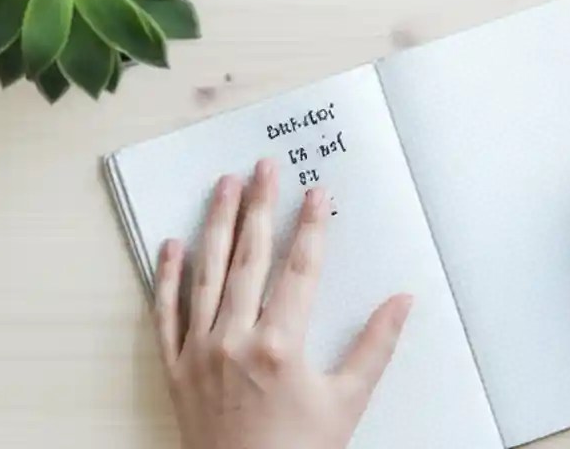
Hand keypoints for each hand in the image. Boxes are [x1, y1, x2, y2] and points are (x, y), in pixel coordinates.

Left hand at [154, 159, 412, 448]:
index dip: (311, 226)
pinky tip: (171, 245)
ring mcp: (201, 352)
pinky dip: (167, 278)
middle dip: (259, 206)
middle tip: (263, 167)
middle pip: (250, 258)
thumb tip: (402, 302)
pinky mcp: (176, 370)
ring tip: (222, 186)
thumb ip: (375, 346)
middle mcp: (236, 340)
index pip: (300, 268)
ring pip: (206, 274)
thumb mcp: (347, 402)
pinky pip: (167, 314)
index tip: (316, 192)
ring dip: (215, 226)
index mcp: (281, 345)